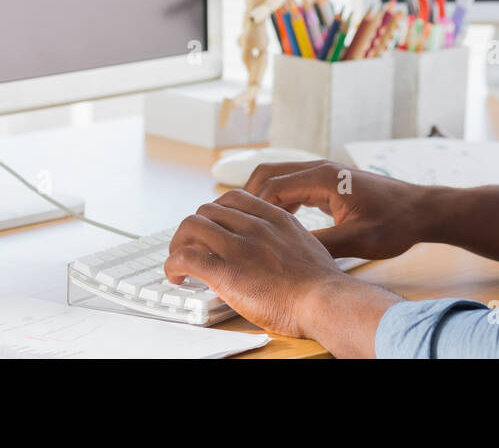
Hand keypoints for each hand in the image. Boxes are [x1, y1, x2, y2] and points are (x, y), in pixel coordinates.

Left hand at [162, 188, 350, 337]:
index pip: (233, 198)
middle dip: (194, 228)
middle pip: (207, 210)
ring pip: (191, 226)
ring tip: (179, 262)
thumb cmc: (321, 282)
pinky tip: (177, 276)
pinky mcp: (226, 272)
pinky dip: (173, 264)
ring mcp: (238, 247)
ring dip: (179, 244)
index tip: (213, 228)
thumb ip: (286, 239)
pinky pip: (185, 257)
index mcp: (274, 218)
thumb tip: (277, 249)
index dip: (216, 212)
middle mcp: (253, 226)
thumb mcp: (307, 244)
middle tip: (192, 247)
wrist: (324, 301)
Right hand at [244, 159, 428, 261]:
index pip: (271, 186)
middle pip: (268, 174)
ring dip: (263, 199)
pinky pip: (293, 185)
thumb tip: (285, 254)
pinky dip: (280, 200)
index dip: (252, 209)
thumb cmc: (395, 223)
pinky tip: (280, 225)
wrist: (421, 211)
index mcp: (322, 178)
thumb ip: (320, 245)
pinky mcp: (329, 182)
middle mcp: (319, 169)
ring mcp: (324, 173)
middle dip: (248, 199)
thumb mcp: (357, 240)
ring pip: (278, 177)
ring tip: (252, 228)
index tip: (240, 232)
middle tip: (237, 227)